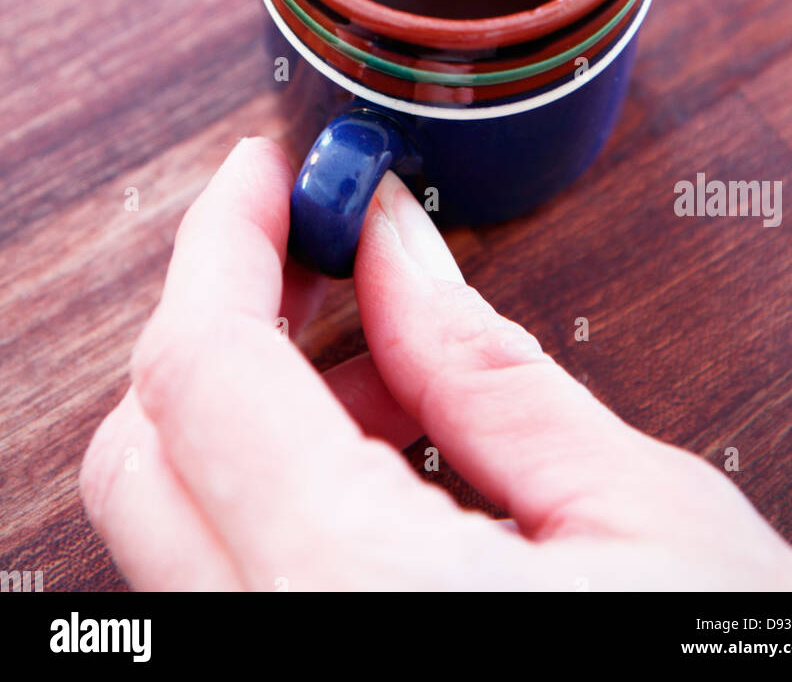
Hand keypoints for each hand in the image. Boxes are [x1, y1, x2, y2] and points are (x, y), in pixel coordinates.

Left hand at [80, 138, 791, 590]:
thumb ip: (482, 367)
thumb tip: (392, 240)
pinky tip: (384, 454)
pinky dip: (272, 486)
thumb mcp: (635, 515)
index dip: (223, 239)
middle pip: (143, 444)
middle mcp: (267, 656)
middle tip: (315, 244)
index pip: (203, 371)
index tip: (271, 172)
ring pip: (174, 513)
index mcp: (349, 597)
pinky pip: (224, 578)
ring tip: (386, 359)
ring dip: (253, 400)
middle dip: (221, 313)